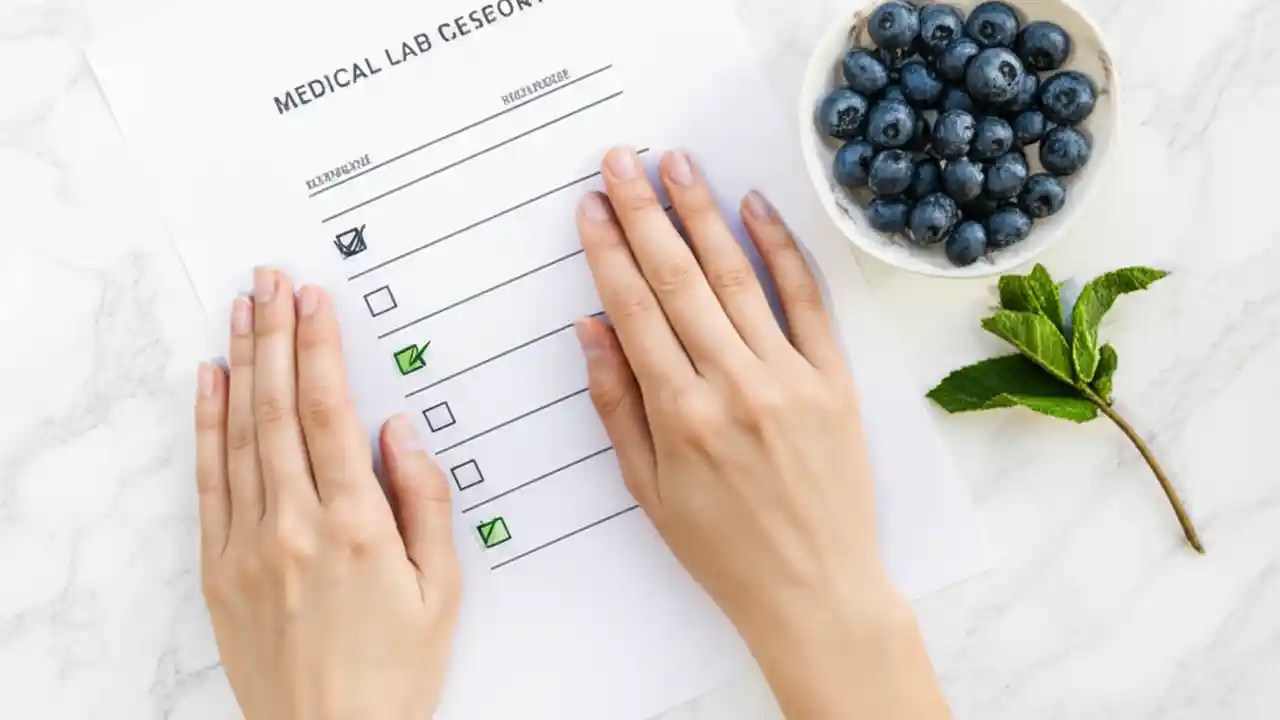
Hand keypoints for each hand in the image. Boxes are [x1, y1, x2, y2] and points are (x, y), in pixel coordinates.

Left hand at [193, 271, 459, 719]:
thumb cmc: (395, 672)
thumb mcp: (442, 590)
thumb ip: (423, 502)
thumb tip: (398, 431)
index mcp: (357, 527)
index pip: (331, 414)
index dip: (319, 349)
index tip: (313, 300)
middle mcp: (295, 526)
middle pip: (280, 410)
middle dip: (276, 336)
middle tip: (271, 281)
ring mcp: (249, 545)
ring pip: (241, 434)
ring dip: (241, 364)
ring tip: (242, 309)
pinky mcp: (220, 568)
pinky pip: (209, 482)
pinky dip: (205, 425)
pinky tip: (208, 382)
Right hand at [575, 146, 948, 718]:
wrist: (815, 590)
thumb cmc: (723, 550)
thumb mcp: (648, 491)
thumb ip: (617, 405)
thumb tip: (591, 329)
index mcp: (679, 415)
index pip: (634, 310)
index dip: (608, 251)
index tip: (592, 206)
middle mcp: (733, 386)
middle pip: (679, 279)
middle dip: (645, 212)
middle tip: (623, 159)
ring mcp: (789, 378)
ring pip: (738, 277)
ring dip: (703, 214)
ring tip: (678, 164)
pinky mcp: (834, 381)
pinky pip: (807, 301)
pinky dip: (781, 251)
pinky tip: (755, 208)